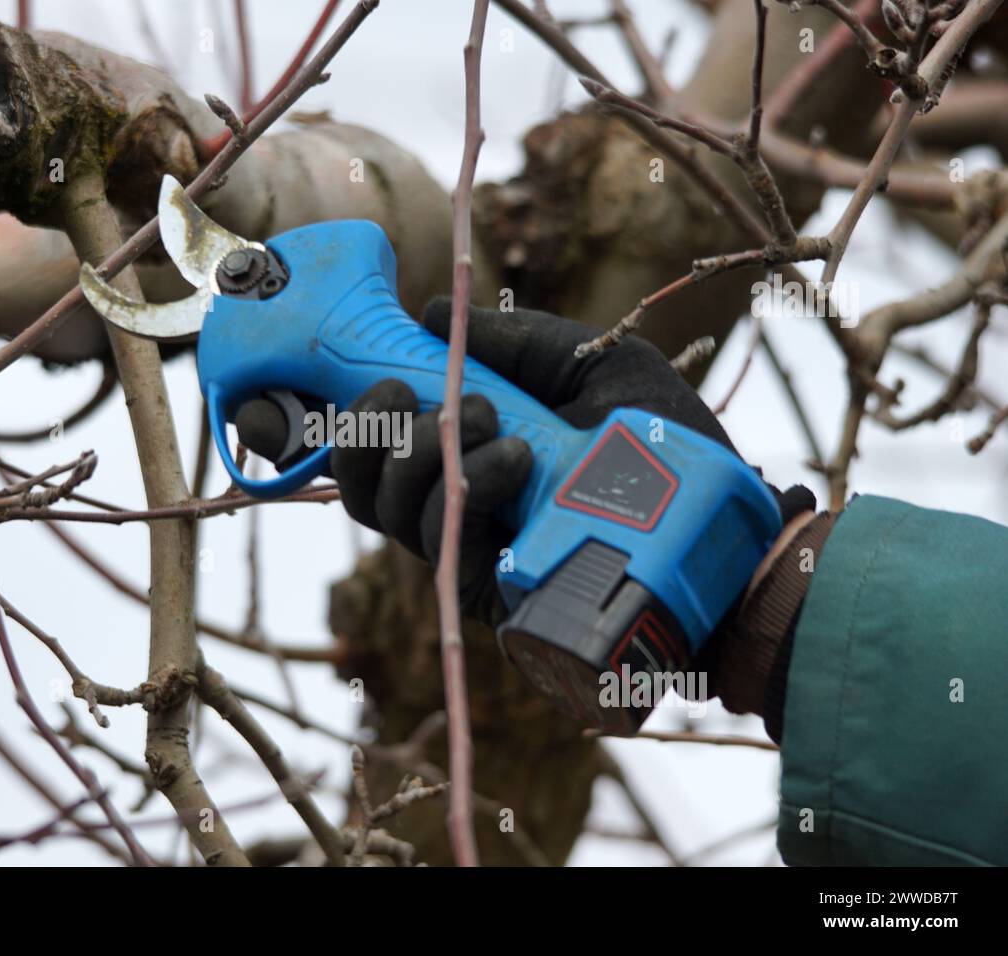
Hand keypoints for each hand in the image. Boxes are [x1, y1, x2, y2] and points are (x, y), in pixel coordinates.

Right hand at [235, 297, 813, 625]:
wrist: (727, 525)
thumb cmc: (667, 443)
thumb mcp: (593, 362)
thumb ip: (514, 338)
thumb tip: (424, 312)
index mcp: (466, 445)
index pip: (375, 436)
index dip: (334, 408)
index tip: (348, 370)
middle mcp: (456, 498)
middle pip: (358, 478)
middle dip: (370, 427)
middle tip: (422, 394)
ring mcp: (469, 545)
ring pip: (385, 508)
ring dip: (421, 450)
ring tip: (491, 423)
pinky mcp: (488, 587)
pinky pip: (435, 543)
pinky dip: (463, 487)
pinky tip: (514, 459)